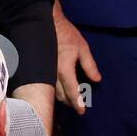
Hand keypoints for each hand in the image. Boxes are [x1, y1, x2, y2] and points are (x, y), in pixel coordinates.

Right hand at [53, 0, 99, 114]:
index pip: (72, 92)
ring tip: (68, 100)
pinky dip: (53, 90)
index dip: (78, 103)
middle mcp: (52, 74)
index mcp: (64, 69)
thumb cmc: (66, 35)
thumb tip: (97, 80)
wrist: (46, 24)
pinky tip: (57, 90)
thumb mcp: (82, 48)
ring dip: (60, 97)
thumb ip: (89, 65)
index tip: (82, 112)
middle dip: (69, 102)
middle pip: (60, 95)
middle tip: (77, 106)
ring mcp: (44, 71)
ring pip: (51, 91)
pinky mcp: (39, 68)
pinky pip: (46, 84)